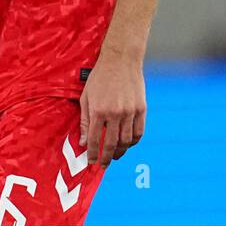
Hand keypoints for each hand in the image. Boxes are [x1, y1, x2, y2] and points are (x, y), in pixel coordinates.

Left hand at [78, 49, 144, 167]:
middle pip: (111, 144)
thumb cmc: (100, 78)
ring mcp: (129, 112)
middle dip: (106, 158)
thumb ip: (85, 121)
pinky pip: (139, 132)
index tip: (92, 162)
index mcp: (98, 111)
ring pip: (126, 141)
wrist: (121, 60)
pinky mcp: (141, 109)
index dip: (93, 154)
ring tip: (114, 155)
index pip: (95, 140)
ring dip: (120, 152)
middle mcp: (115, 113)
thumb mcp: (86, 97)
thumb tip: (84, 143)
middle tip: (103, 165)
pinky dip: (133, 142)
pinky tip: (127, 144)